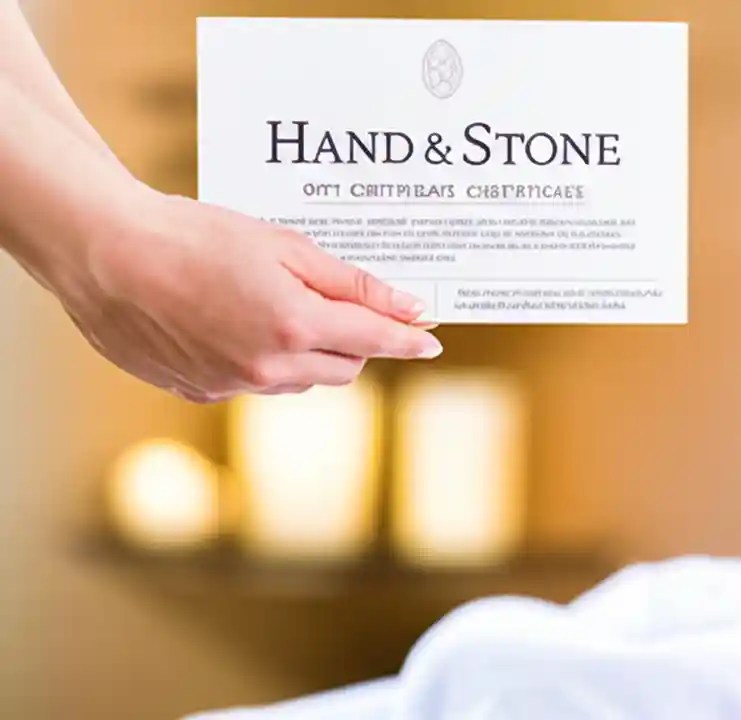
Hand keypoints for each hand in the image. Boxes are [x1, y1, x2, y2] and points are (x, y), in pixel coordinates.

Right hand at [43, 185, 441, 401]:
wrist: (105, 254)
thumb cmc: (194, 236)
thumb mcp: (284, 246)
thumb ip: (352, 283)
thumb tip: (409, 309)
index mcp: (294, 326)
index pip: (375, 341)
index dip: (408, 338)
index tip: (430, 339)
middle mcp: (268, 367)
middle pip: (344, 367)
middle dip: (355, 340)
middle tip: (344, 305)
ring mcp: (232, 385)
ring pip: (300, 379)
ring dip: (309, 352)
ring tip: (278, 304)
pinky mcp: (200, 391)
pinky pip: (255, 383)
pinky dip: (263, 359)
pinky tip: (235, 321)